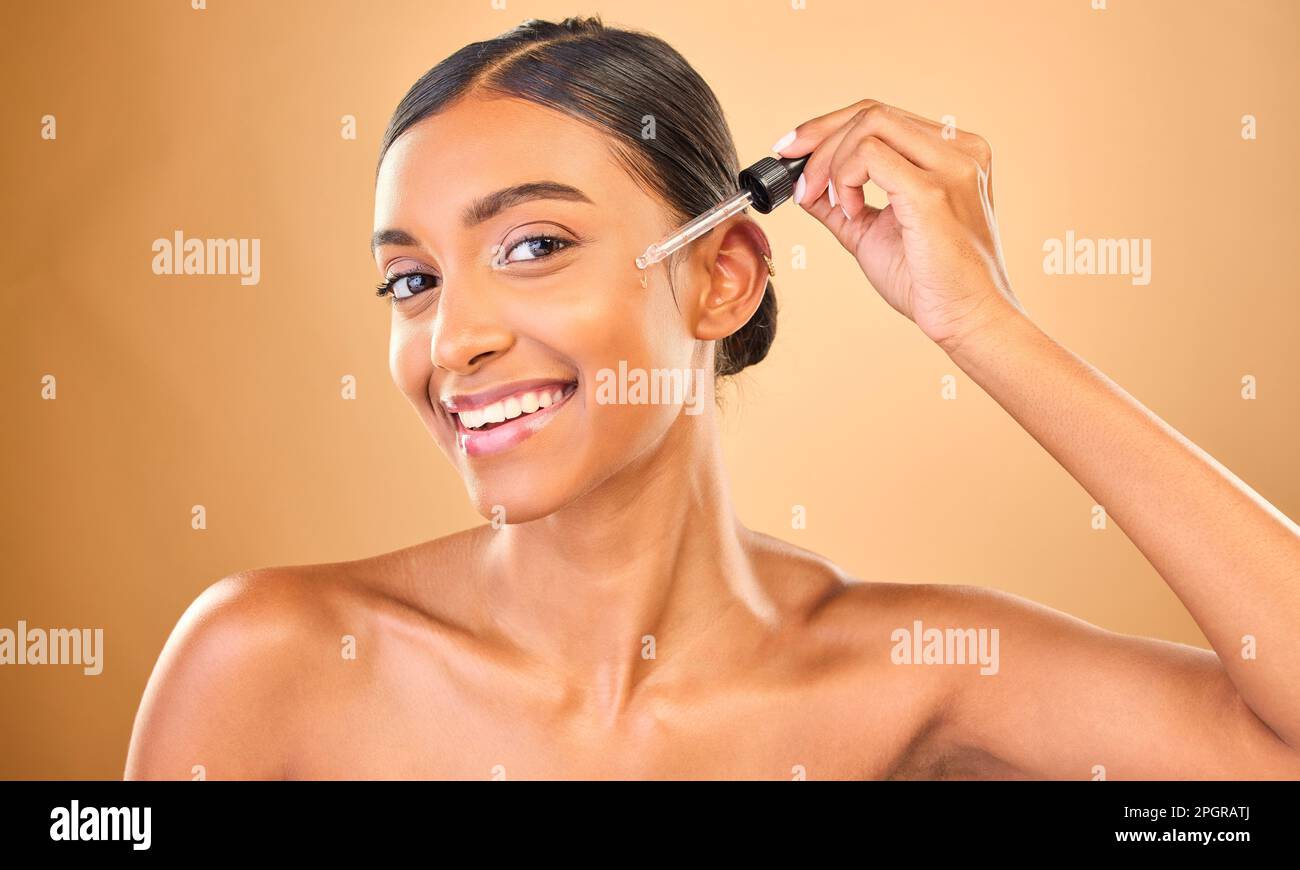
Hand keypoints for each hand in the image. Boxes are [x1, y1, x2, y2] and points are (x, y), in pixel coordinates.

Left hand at [775, 99, 1024, 353]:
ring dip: (830, 162)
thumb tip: (803, 186)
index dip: (829, 128)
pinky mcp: (933, 191)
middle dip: (818, 138)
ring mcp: (951, 166)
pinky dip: (844, 178)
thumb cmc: (931, 283)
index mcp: (953, 153)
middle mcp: (959, 150)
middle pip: (872, 112)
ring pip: (869, 125)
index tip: (791, 151)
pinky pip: (870, 155)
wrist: (967, 319)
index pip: (882, 116)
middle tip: (794, 175)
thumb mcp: (873, 232)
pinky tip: (850, 211)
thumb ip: (842, 204)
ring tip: (831, 202)